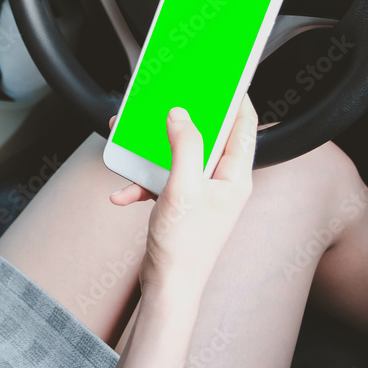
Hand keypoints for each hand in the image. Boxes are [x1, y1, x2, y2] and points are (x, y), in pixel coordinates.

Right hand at [110, 97, 258, 297]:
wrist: (168, 289)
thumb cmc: (184, 247)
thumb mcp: (183, 188)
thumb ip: (185, 146)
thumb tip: (182, 114)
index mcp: (235, 177)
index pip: (244, 126)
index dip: (236, 98)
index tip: (224, 78)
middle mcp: (222, 183)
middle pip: (208, 137)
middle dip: (184, 119)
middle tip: (170, 98)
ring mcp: (202, 194)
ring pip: (180, 156)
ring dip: (155, 150)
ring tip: (133, 139)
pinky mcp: (182, 205)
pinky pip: (162, 182)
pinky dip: (142, 183)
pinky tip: (123, 192)